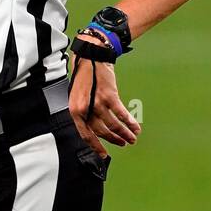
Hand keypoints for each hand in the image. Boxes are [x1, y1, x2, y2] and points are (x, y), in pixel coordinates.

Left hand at [69, 32, 141, 156]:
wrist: (91, 55)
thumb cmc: (84, 76)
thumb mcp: (77, 96)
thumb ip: (84, 112)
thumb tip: (94, 128)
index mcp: (74, 111)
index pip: (85, 134)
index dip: (95, 146)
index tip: (103, 154)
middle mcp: (85, 109)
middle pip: (101, 131)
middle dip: (114, 140)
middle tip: (123, 143)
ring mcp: (97, 103)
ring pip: (113, 125)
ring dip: (125, 133)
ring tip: (132, 138)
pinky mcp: (110, 96)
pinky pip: (122, 114)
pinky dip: (130, 122)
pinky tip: (136, 128)